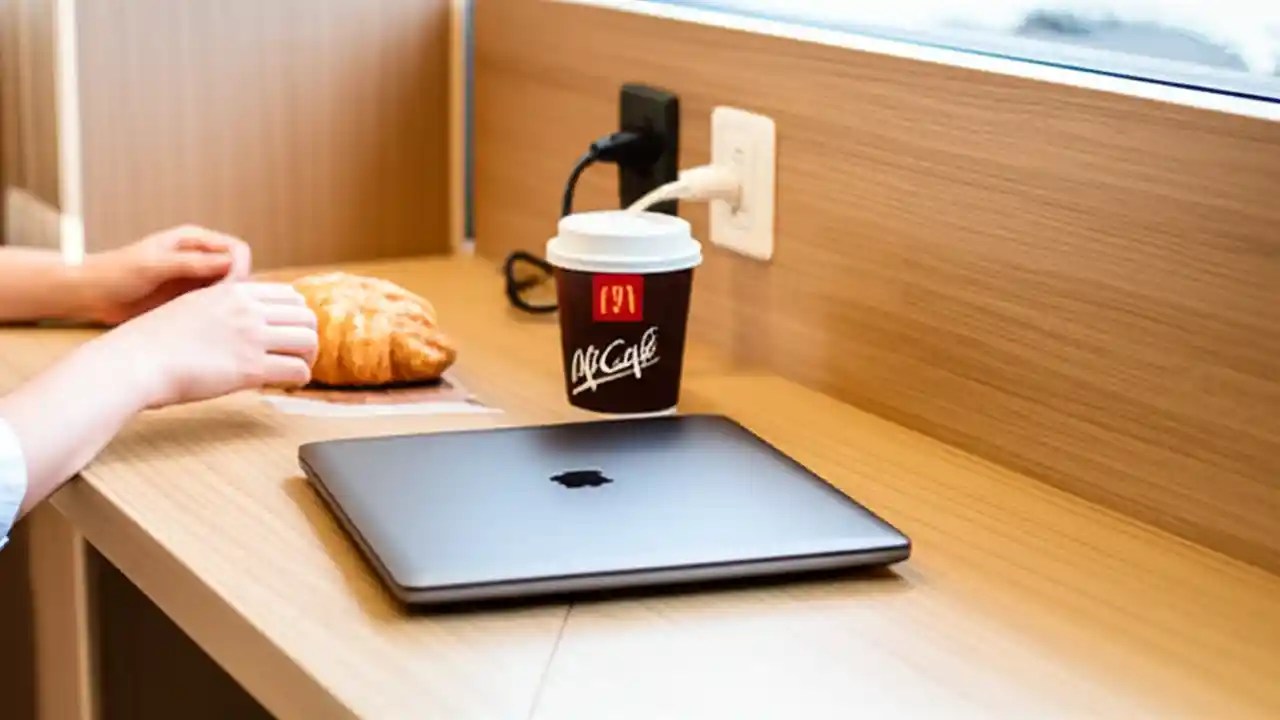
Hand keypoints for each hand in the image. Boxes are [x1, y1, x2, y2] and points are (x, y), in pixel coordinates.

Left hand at [80, 225, 251, 324]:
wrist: (91, 293)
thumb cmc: (116, 272)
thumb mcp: (154, 266)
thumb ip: (191, 263)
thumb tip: (230, 262)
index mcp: (193, 240)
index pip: (236, 249)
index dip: (240, 269)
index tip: (230, 291)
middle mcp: (199, 257)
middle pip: (237, 270)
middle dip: (237, 288)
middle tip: (222, 309)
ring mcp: (194, 278)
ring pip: (228, 288)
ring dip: (227, 302)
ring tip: (214, 317)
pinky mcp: (188, 297)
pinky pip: (213, 302)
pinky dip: (216, 311)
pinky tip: (206, 322)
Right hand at [98, 281, 317, 408]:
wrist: (134, 360)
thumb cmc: (154, 341)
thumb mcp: (193, 305)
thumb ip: (222, 309)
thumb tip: (238, 323)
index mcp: (234, 291)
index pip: (289, 295)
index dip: (294, 316)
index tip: (288, 333)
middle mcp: (248, 309)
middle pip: (305, 316)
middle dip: (306, 336)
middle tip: (297, 355)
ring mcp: (252, 337)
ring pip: (309, 341)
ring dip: (307, 358)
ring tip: (295, 370)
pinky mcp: (251, 367)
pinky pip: (297, 370)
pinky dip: (299, 378)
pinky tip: (286, 384)